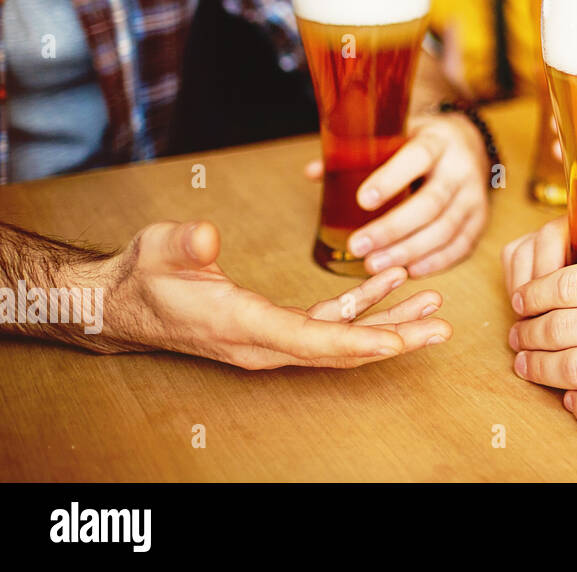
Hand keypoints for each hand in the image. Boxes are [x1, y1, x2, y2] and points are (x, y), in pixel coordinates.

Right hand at [92, 220, 450, 368]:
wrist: (123, 301)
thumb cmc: (143, 276)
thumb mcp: (160, 250)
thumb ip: (186, 245)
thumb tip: (207, 238)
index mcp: (243, 325)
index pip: (313, 340)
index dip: (360, 340)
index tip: (402, 341)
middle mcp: (264, 342)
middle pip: (342, 348)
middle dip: (395, 339)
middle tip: (443, 328)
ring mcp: (272, 338)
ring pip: (342, 337)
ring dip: (389, 321)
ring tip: (432, 304)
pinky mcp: (274, 326)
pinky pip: (329, 322)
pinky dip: (362, 306)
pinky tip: (389, 282)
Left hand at [306, 112, 489, 276]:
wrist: (470, 145)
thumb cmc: (423, 144)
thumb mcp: (397, 136)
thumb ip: (358, 154)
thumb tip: (314, 173)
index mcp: (438, 141)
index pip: (417, 157)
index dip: (391, 179)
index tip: (362, 200)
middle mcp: (461, 168)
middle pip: (431, 203)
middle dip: (393, 228)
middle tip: (359, 246)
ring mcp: (474, 197)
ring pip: (445, 230)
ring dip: (408, 251)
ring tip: (374, 264)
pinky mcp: (480, 221)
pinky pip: (460, 247)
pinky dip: (435, 262)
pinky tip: (409, 270)